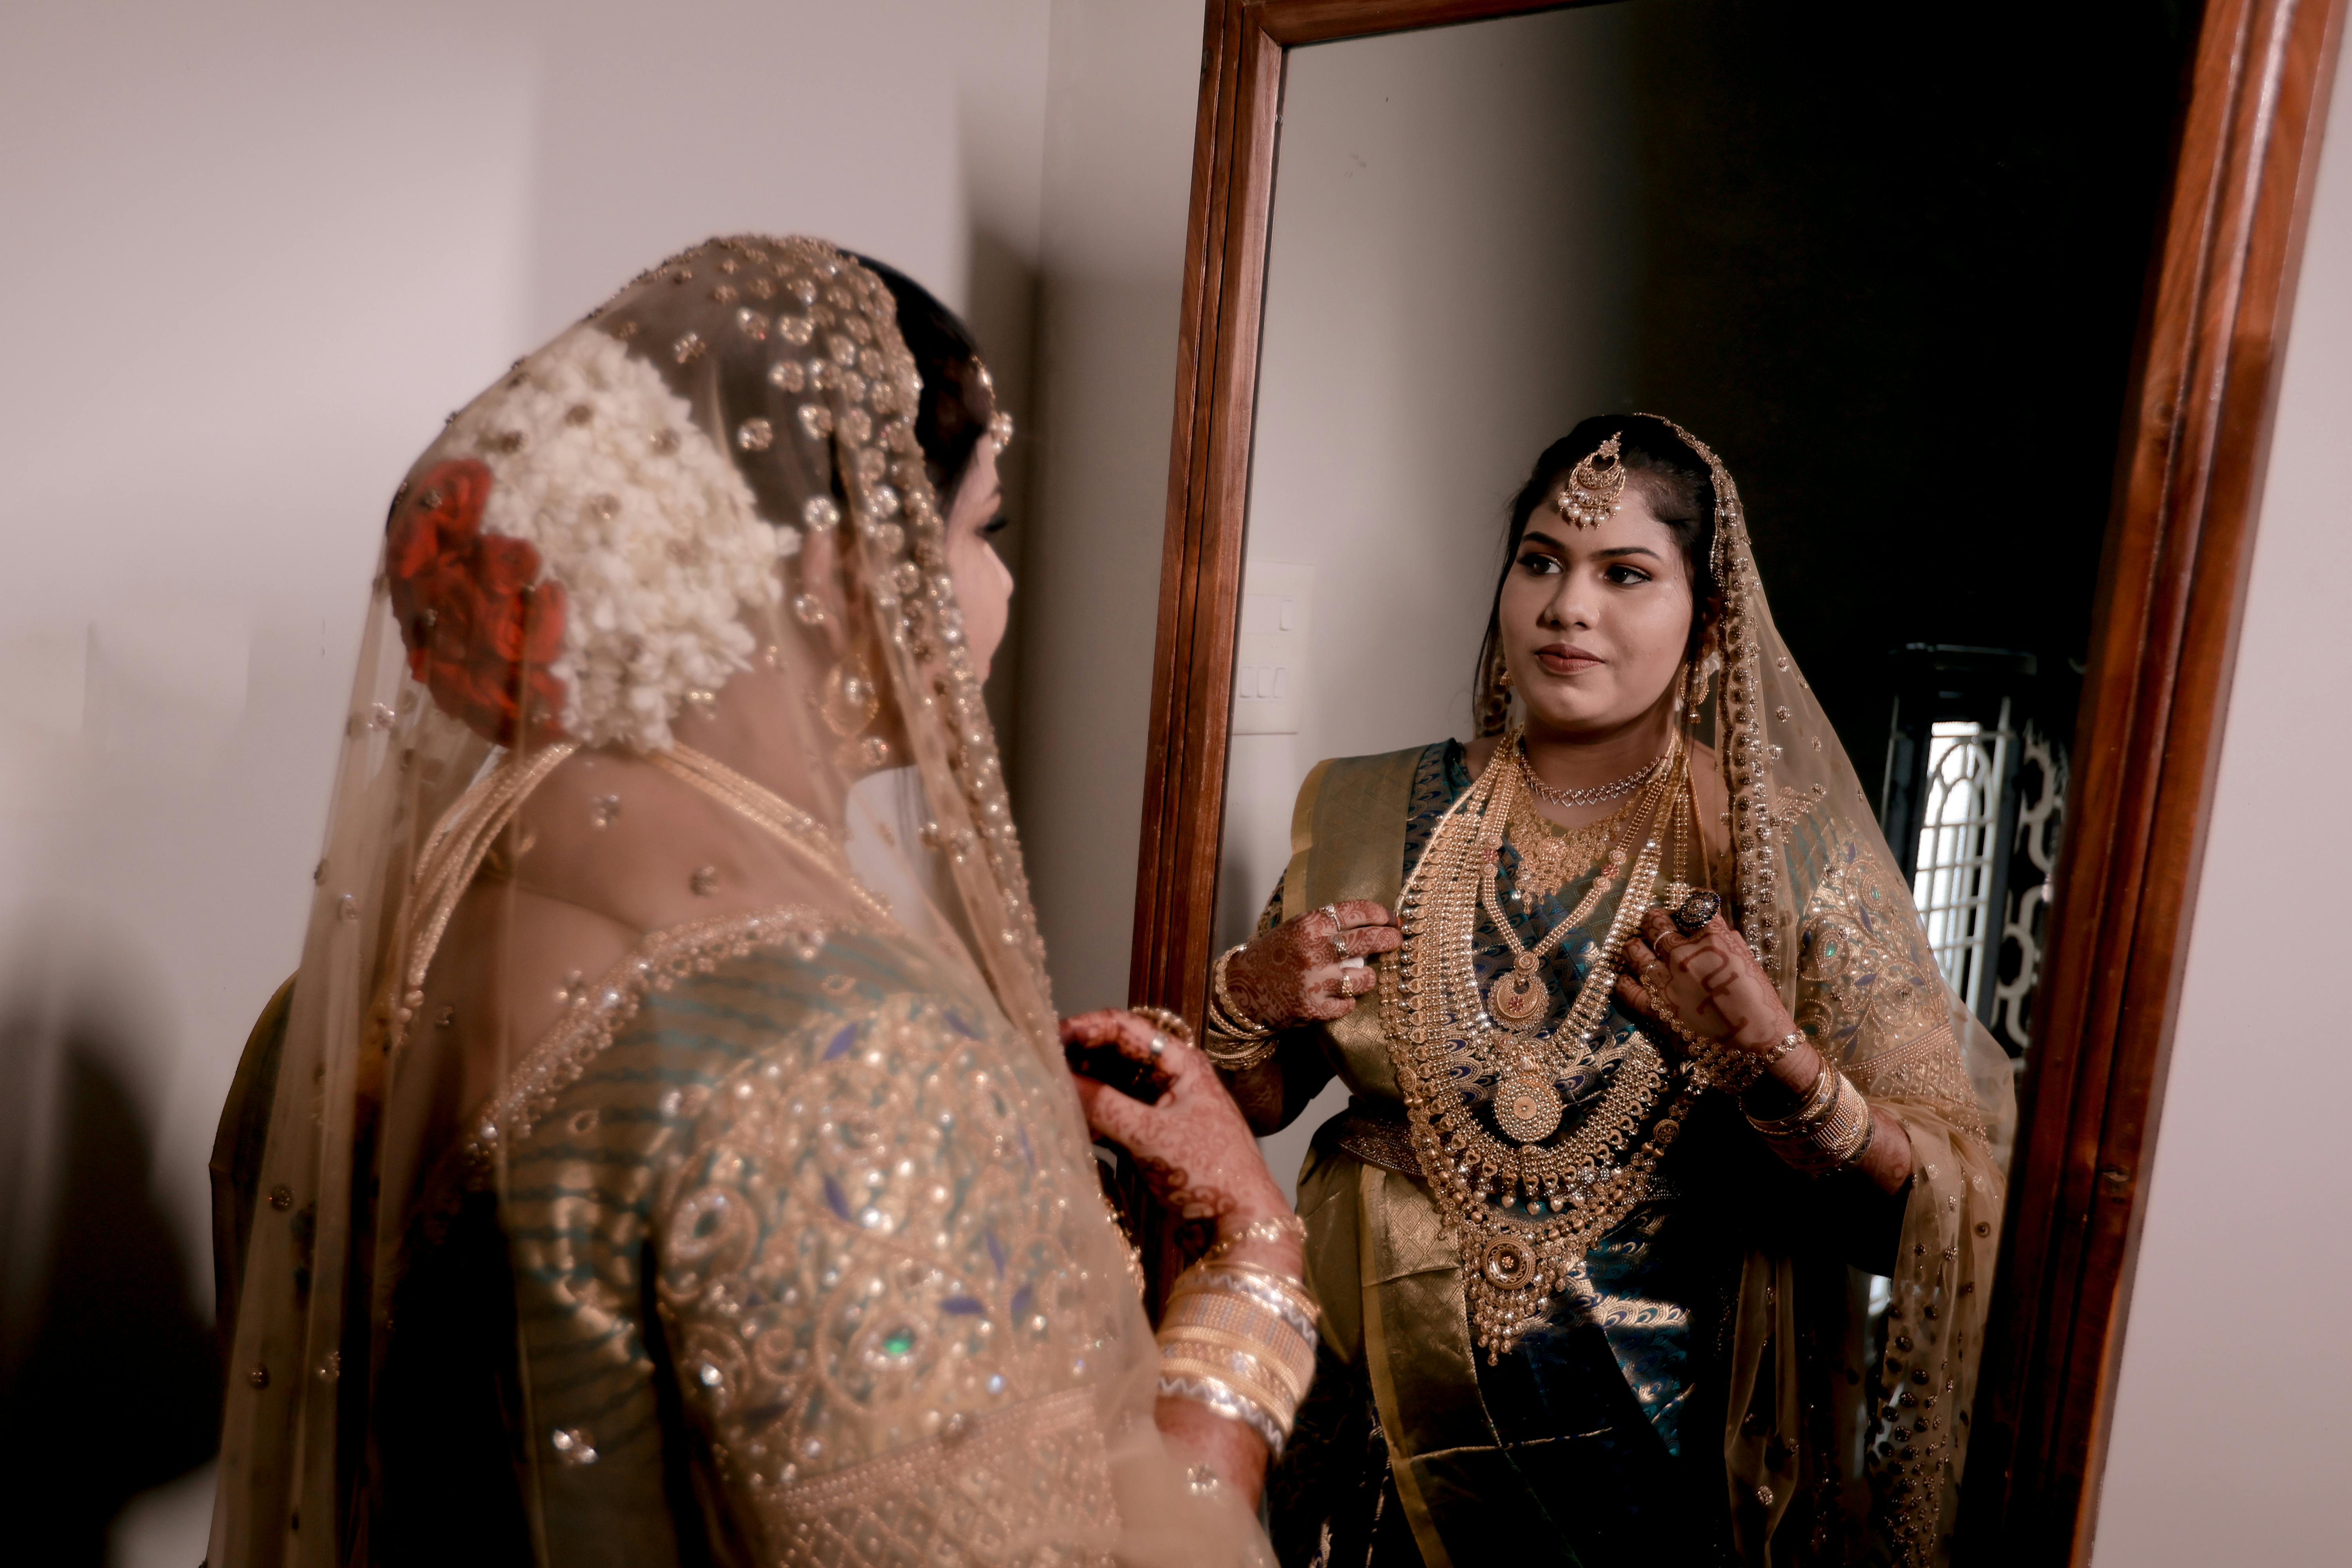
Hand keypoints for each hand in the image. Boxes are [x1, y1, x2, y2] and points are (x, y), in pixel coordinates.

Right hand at [1060, 1010, 1295, 1251]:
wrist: (1240, 1224)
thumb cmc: (1209, 1172)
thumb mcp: (1151, 1136)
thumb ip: (1103, 1106)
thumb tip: (1059, 1081)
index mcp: (1181, 1063)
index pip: (1125, 1029)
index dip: (1086, 1029)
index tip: (1050, 1038)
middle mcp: (1171, 1078)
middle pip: (1115, 1055)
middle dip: (1080, 1060)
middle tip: (1043, 1069)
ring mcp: (1161, 1108)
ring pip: (1112, 1086)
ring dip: (1084, 1091)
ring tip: (1052, 1098)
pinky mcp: (1152, 1136)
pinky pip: (1115, 1116)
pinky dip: (1095, 1119)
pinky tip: (1074, 1129)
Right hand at [1222, 901, 1400, 1028]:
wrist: (1241, 988)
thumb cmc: (1274, 955)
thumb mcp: (1297, 930)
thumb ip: (1328, 928)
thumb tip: (1372, 926)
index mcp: (1310, 925)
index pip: (1356, 912)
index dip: (1380, 914)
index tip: (1391, 918)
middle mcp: (1314, 950)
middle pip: (1368, 940)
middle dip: (1389, 939)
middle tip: (1396, 940)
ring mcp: (1315, 981)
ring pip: (1364, 977)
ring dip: (1368, 977)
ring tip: (1362, 976)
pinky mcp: (1314, 1008)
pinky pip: (1348, 1004)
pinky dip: (1347, 1001)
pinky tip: (1339, 997)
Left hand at [1615, 907, 1796, 1056]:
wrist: (1756, 1044)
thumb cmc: (1759, 1003)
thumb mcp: (1747, 961)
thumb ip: (1726, 938)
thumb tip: (1709, 924)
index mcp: (1710, 940)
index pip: (1690, 908)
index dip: (1687, 908)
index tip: (1687, 913)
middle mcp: (1682, 955)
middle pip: (1655, 922)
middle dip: (1655, 920)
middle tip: (1657, 925)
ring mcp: (1664, 981)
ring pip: (1633, 949)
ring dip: (1637, 945)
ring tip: (1641, 948)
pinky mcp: (1653, 1008)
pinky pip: (1626, 988)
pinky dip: (1625, 980)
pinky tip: (1630, 978)